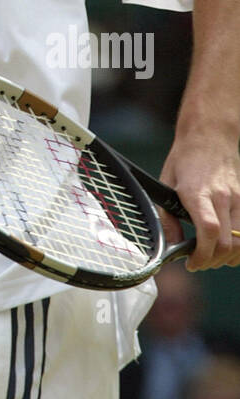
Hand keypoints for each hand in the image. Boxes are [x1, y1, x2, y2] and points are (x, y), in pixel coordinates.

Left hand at [159, 133, 239, 269]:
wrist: (210, 136)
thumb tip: (173, 243)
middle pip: (227, 242)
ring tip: (212, 257)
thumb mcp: (165, 182)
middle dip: (212, 261)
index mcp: (197, 192)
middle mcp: (222, 197)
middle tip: (198, 263)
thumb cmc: (185, 159)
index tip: (191, 263)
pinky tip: (227, 249)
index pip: (209, 230)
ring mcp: (238, 199)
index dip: (202, 254)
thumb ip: (167, 216)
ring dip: (228, 257)